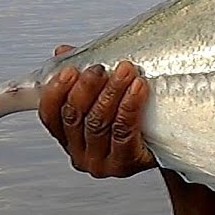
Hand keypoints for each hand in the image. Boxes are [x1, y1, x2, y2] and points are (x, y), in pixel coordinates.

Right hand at [38, 44, 156, 177]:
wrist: (165, 147)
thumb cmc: (133, 124)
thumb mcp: (105, 98)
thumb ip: (82, 77)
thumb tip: (63, 51)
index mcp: (68, 138)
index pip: (50, 115)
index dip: (56, 91)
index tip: (70, 69)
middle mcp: (80, 154)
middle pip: (75, 117)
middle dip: (87, 87)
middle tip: (100, 68)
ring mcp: (101, 162)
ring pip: (99, 123)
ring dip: (111, 92)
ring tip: (125, 70)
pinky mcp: (125, 163)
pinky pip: (124, 130)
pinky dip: (130, 105)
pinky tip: (138, 87)